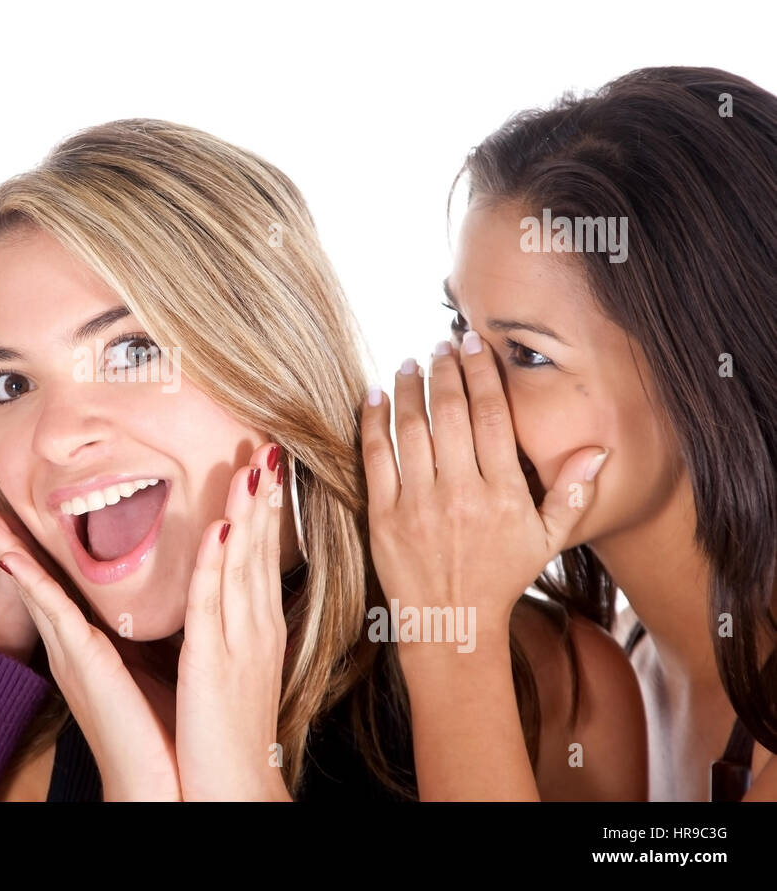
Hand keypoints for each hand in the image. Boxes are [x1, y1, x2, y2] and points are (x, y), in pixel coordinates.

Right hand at [0, 503, 181, 800]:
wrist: (161, 783)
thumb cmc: (161, 728)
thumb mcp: (153, 664)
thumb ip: (143, 630)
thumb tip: (149, 601)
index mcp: (88, 641)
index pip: (57, 580)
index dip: (34, 544)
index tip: (14, 509)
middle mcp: (71, 645)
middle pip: (34, 578)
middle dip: (5, 539)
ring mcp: (71, 653)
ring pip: (33, 587)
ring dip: (5, 549)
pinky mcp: (82, 664)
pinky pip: (51, 614)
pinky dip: (30, 583)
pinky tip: (10, 558)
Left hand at [175, 442, 290, 800]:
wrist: (234, 789)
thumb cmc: (229, 732)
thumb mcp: (236, 669)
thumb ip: (232, 626)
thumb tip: (227, 592)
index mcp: (261, 628)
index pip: (266, 555)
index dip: (268, 508)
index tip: (269, 463)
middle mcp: (257, 628)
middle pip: (263, 550)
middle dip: (266, 495)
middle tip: (270, 441)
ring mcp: (240, 644)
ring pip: (245, 566)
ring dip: (248, 513)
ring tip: (254, 464)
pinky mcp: (214, 664)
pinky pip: (215, 605)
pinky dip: (218, 564)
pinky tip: (222, 529)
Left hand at [361, 333, 608, 644]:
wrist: (451, 626)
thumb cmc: (500, 578)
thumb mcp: (546, 541)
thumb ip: (571, 493)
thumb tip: (598, 450)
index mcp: (503, 494)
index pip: (493, 417)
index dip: (482, 374)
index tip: (474, 345)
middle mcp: (460, 494)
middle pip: (452, 414)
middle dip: (446, 371)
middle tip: (441, 344)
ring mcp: (417, 505)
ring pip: (412, 429)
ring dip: (410, 387)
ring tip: (412, 362)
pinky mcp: (383, 517)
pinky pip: (375, 457)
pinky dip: (373, 422)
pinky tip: (376, 396)